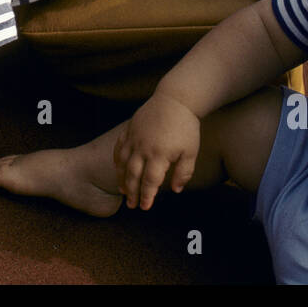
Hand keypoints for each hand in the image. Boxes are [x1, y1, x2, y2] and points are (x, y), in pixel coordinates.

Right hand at [113, 92, 200, 209]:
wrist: (175, 99)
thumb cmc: (186, 126)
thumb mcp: (190, 152)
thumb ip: (184, 173)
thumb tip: (176, 190)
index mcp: (159, 155)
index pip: (150, 181)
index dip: (147, 196)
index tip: (145, 207)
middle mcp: (143, 148)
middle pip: (133, 175)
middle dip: (132, 193)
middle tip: (131, 205)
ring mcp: (134, 137)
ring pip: (123, 163)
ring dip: (122, 179)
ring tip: (123, 191)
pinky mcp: (130, 128)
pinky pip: (119, 147)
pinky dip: (117, 160)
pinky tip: (119, 168)